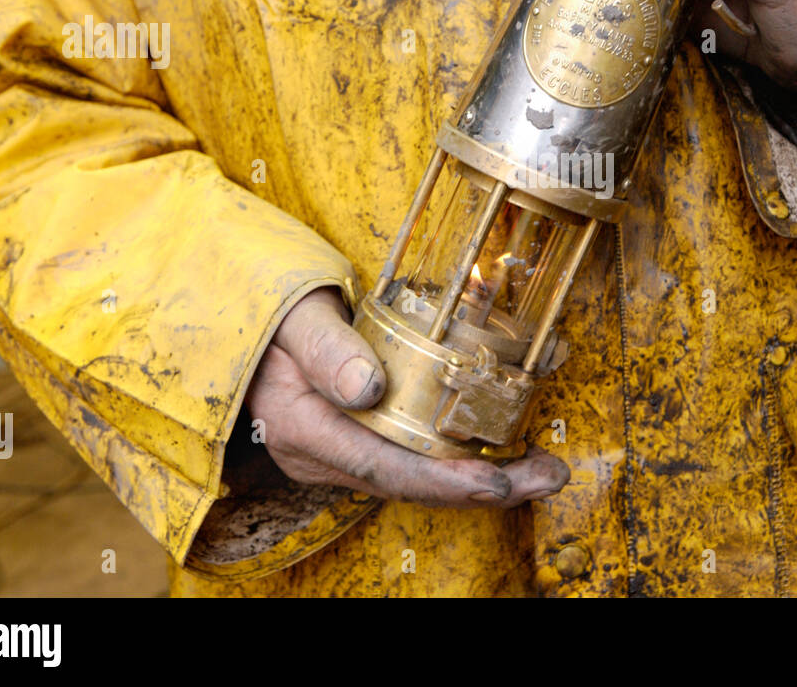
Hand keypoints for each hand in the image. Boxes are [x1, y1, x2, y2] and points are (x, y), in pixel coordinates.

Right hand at [247, 287, 569, 506]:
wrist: (250, 321)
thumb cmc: (272, 309)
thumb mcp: (295, 316)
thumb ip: (329, 349)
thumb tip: (368, 388)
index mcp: (304, 428)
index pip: (382, 466)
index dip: (441, 479)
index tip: (495, 481)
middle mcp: (321, 456)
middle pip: (411, 483)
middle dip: (485, 487)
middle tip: (546, 477)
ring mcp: (338, 455)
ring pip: (417, 478)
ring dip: (482, 478)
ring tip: (542, 471)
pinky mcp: (356, 444)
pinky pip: (413, 462)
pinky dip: (459, 461)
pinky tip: (505, 455)